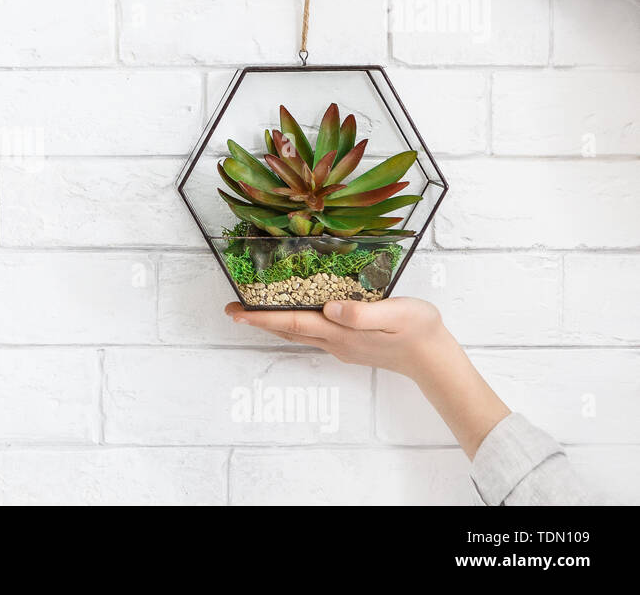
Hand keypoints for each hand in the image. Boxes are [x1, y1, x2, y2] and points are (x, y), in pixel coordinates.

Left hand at [225, 296, 510, 457]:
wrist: (435, 359)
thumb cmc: (419, 331)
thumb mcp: (396, 313)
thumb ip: (362, 312)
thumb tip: (330, 308)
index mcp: (341, 332)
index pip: (292, 323)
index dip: (262, 317)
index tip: (235, 312)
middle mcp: (335, 341)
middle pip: (288, 330)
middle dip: (259, 320)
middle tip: (232, 309)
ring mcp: (341, 345)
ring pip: (299, 333)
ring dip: (274, 322)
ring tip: (254, 311)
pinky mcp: (350, 344)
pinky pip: (313, 333)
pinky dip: (296, 323)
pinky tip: (296, 314)